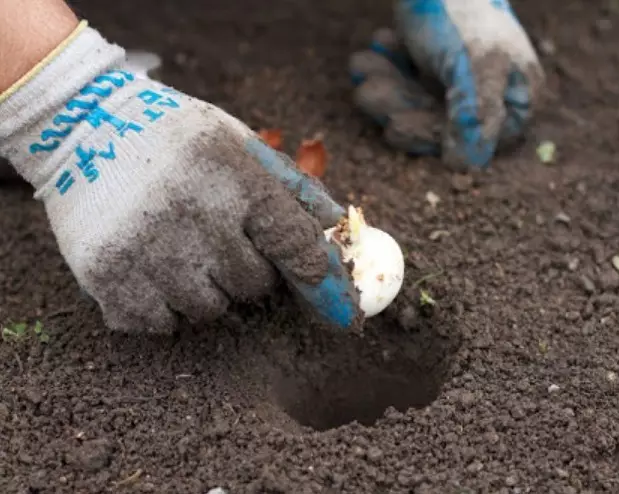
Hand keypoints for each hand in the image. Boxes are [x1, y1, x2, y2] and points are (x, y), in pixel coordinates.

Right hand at [0, 23, 362, 332]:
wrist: (82, 124)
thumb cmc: (176, 138)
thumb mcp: (237, 144)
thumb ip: (291, 187)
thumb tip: (338, 227)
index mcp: (236, 177)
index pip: (295, 245)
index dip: (322, 282)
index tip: (340, 309)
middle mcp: (196, 214)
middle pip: (252, 286)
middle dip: (246, 271)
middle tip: (220, 242)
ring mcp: (149, 248)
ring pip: (208, 310)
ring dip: (205, 290)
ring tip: (181, 249)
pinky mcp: (107, 274)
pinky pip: (160, 324)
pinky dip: (163, 307)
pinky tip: (152, 268)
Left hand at [349, 0, 544, 169]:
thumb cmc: (462, 11)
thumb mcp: (473, 64)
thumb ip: (473, 113)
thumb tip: (466, 167)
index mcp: (516, 100)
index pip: (469, 142)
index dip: (428, 135)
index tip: (395, 124)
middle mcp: (491, 99)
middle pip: (436, 126)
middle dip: (397, 105)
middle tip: (368, 89)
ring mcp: (459, 85)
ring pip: (415, 106)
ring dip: (384, 86)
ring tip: (364, 61)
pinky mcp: (433, 70)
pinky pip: (405, 84)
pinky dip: (387, 66)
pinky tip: (381, 44)